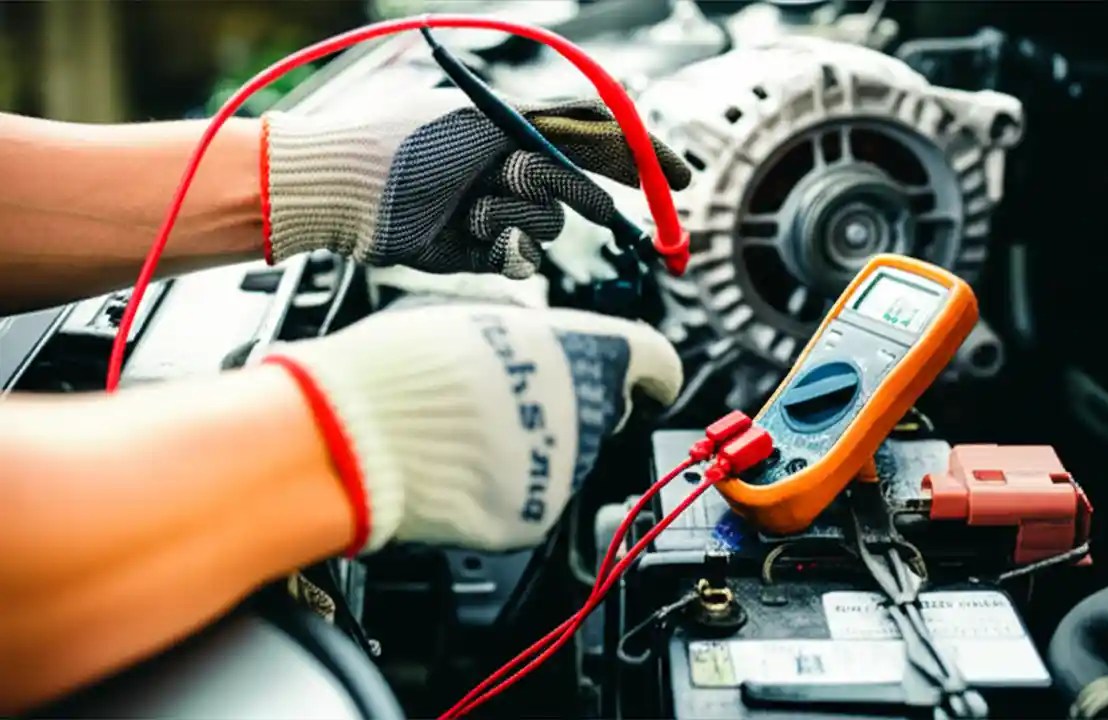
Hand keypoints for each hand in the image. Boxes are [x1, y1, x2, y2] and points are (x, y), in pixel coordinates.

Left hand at [261, 89, 690, 277]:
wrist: (345, 192)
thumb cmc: (405, 143)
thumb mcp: (486, 119)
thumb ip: (552, 121)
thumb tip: (610, 113)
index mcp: (514, 128)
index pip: (594, 139)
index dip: (640, 158)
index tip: (681, 178)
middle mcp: (510, 169)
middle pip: (577, 187)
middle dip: (580, 196)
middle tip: (580, 203)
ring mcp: (496, 212)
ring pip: (548, 226)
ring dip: (517, 217)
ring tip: (474, 208)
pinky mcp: (478, 254)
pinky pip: (520, 260)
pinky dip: (502, 250)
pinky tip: (470, 237)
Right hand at [262, 303, 681, 552]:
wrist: (349, 439)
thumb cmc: (398, 370)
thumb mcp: (473, 317)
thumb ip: (534, 334)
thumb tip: (549, 341)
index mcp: (577, 350)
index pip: (655, 360)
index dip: (651, 370)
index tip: (650, 380)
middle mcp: (584, 412)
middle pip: (607, 409)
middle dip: (573, 405)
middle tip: (509, 396)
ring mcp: (562, 470)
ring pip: (572, 455)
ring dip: (539, 444)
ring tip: (471, 430)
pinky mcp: (535, 518)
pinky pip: (537, 497)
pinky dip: (511, 486)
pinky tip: (464, 466)